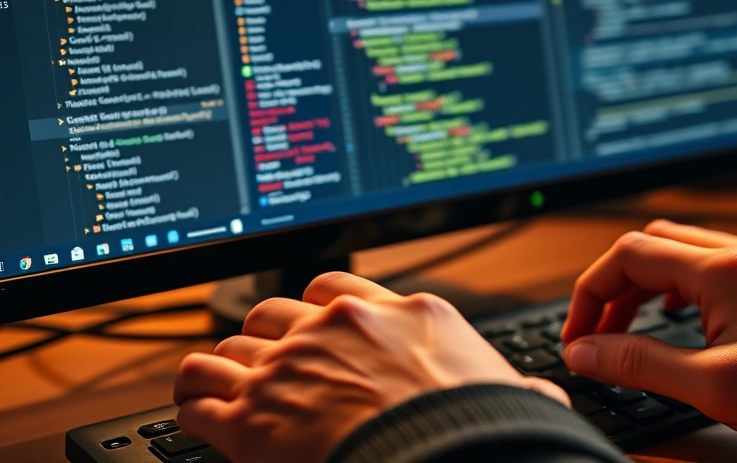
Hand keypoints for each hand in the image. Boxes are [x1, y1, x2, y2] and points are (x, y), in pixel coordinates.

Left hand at [174, 273, 567, 462]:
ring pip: (228, 347)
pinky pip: (197, 393)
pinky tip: (197, 412)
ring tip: (219, 383)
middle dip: (269, 336)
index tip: (313, 326)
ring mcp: (289, 367)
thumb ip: (515, 383)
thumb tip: (544, 395)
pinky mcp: (251, 416)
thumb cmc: (475, 429)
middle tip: (270, 362)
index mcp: (395, 315)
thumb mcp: (510, 392)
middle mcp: (334, 329)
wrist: (443, 458)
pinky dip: (191, 401)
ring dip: (223, 367)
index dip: (316, 310)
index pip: (335, 291)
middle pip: (274, 313)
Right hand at [562, 221, 736, 454]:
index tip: (577, 335)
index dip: (588, 294)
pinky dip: (695, 290)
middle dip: (616, 287)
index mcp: (724, 269)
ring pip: (692, 254)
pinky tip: (702, 323)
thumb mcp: (721, 385)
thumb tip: (586, 353)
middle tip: (602, 335)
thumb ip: (643, 365)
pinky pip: (729, 267)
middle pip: (655, 246)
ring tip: (642, 330)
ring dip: (654, 287)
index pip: (627, 255)